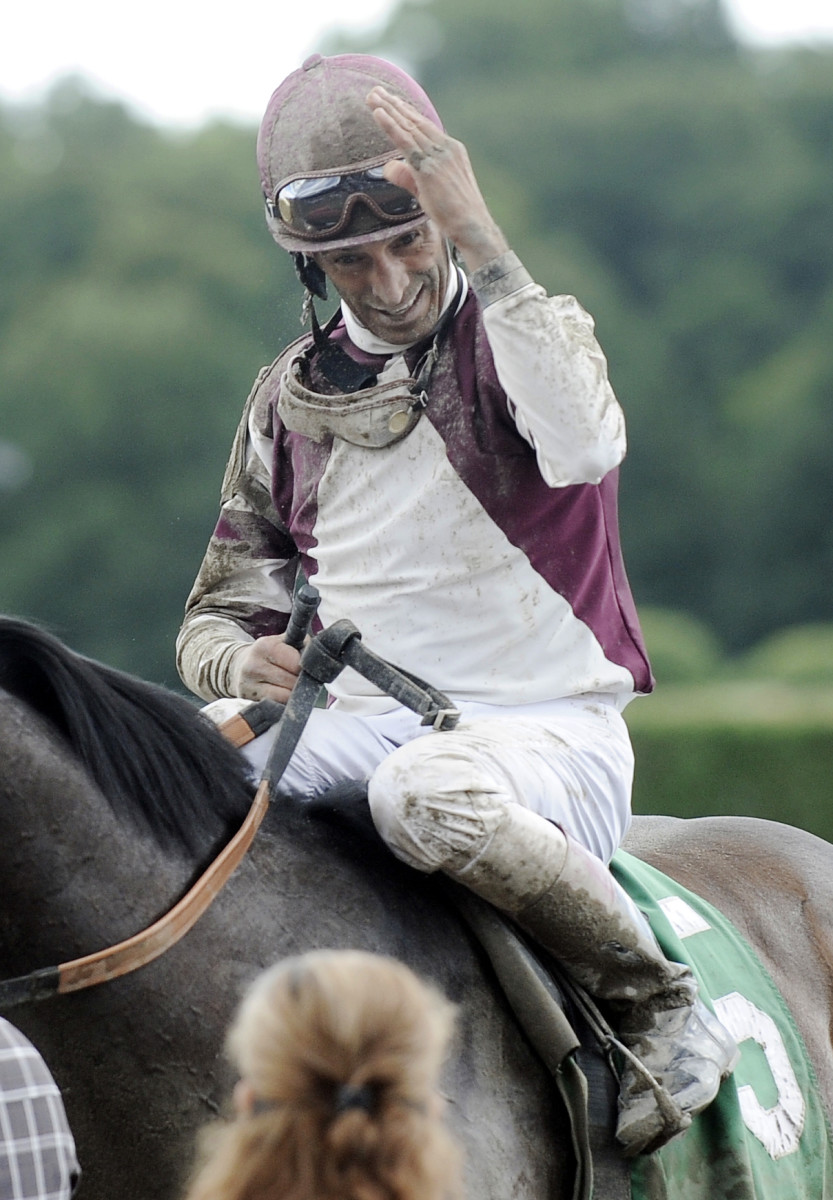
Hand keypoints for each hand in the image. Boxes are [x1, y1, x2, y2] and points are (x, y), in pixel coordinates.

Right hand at [229, 635, 301, 703]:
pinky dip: (284, 703)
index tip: (307, 668)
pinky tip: (282, 696)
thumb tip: (320, 658)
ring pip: (285, 696)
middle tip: (303, 680)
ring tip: (292, 688)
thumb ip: (303, 645)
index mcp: (265, 646)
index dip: (306, 667)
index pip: (296, 662)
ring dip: (294, 694)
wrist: (239, 666)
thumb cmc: (269, 654)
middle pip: (292, 681)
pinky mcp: (248, 700)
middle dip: (302, 682)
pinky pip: (276, 706)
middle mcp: (254, 665)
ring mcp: (249, 685)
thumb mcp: (283, 642)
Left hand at [366, 85, 508, 270]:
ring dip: (388, 110)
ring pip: (408, 127)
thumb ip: (407, 176)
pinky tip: (378, 113)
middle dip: (393, 105)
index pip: (423, 126)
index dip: (405, 112)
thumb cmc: (453, 214)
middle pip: (414, 121)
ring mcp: (438, 156)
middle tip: (375, 91)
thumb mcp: (428, 191)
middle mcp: (445, 147)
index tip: (390, 100)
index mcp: (450, 149)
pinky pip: (405, 142)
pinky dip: (390, 125)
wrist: (471, 226)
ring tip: (372, 97)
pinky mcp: (428, 168)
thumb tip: (387, 166)